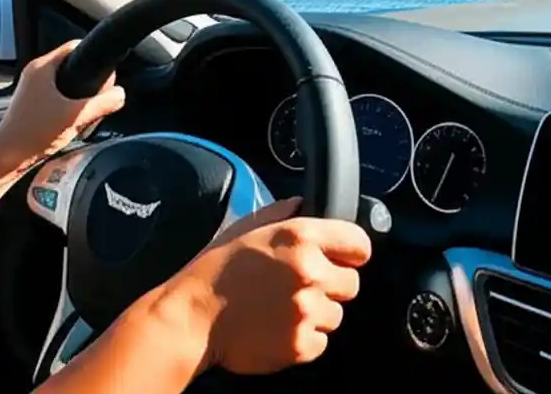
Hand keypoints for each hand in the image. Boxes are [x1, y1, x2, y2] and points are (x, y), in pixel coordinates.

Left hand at [0, 40, 124, 169]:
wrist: (6, 159)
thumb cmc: (34, 135)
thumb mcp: (76, 117)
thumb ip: (103, 103)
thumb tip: (120, 94)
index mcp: (42, 67)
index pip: (75, 46)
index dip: (94, 56)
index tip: (107, 72)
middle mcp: (35, 73)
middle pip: (71, 64)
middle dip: (89, 78)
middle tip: (100, 95)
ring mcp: (31, 88)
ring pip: (64, 80)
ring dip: (79, 93)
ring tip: (87, 109)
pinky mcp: (31, 103)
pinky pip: (57, 94)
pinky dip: (68, 102)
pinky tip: (73, 119)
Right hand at [161, 198, 371, 374]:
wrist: (191, 317)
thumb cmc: (216, 271)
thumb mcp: (248, 226)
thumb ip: (285, 213)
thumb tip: (307, 205)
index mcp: (301, 237)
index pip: (360, 244)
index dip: (349, 252)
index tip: (340, 259)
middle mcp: (310, 272)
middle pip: (352, 283)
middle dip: (331, 285)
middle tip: (298, 286)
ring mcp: (306, 310)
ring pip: (336, 315)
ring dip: (316, 313)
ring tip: (281, 307)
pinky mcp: (300, 344)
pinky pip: (321, 342)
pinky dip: (303, 339)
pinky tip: (276, 327)